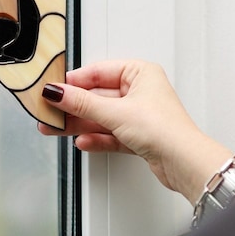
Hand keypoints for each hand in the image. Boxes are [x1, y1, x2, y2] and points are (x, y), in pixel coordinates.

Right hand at [38, 60, 232, 204]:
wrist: (184, 163)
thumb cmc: (165, 129)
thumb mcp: (115, 112)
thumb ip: (82, 103)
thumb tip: (57, 92)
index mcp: (141, 73)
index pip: (99, 72)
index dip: (74, 82)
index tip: (53, 89)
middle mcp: (141, 91)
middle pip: (97, 97)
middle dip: (73, 107)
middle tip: (49, 112)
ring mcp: (139, 115)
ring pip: (101, 117)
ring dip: (79, 124)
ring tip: (55, 129)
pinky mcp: (138, 137)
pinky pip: (110, 134)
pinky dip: (96, 138)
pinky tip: (82, 142)